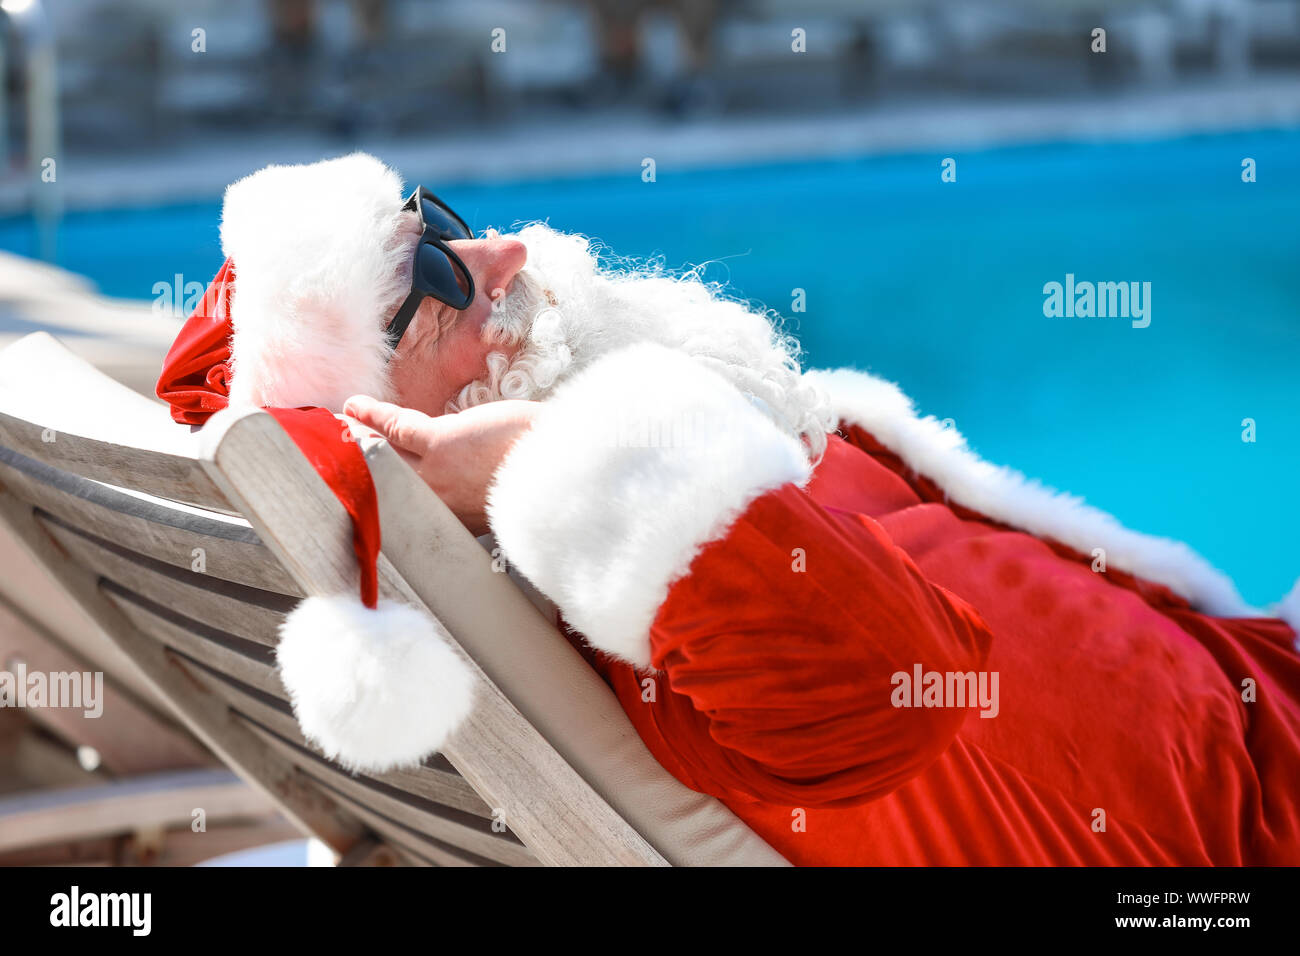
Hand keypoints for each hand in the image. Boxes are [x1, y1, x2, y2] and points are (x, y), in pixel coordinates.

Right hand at [343, 396, 540, 535]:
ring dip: (354, 440)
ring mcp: (437, 476)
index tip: (364, 497)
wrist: (566, 471)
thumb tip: (474, 490)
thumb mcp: (506, 503)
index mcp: (456, 521)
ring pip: (382, 456)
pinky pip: (395, 428)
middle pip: (384, 487)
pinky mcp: (441, 444)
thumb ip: (480, 502)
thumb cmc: (546, 481)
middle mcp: (439, 506)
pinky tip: (353, 406)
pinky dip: (371, 415)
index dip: (383, 500)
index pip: (409, 510)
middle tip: (332, 462)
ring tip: (334, 429)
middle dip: (356, 474)